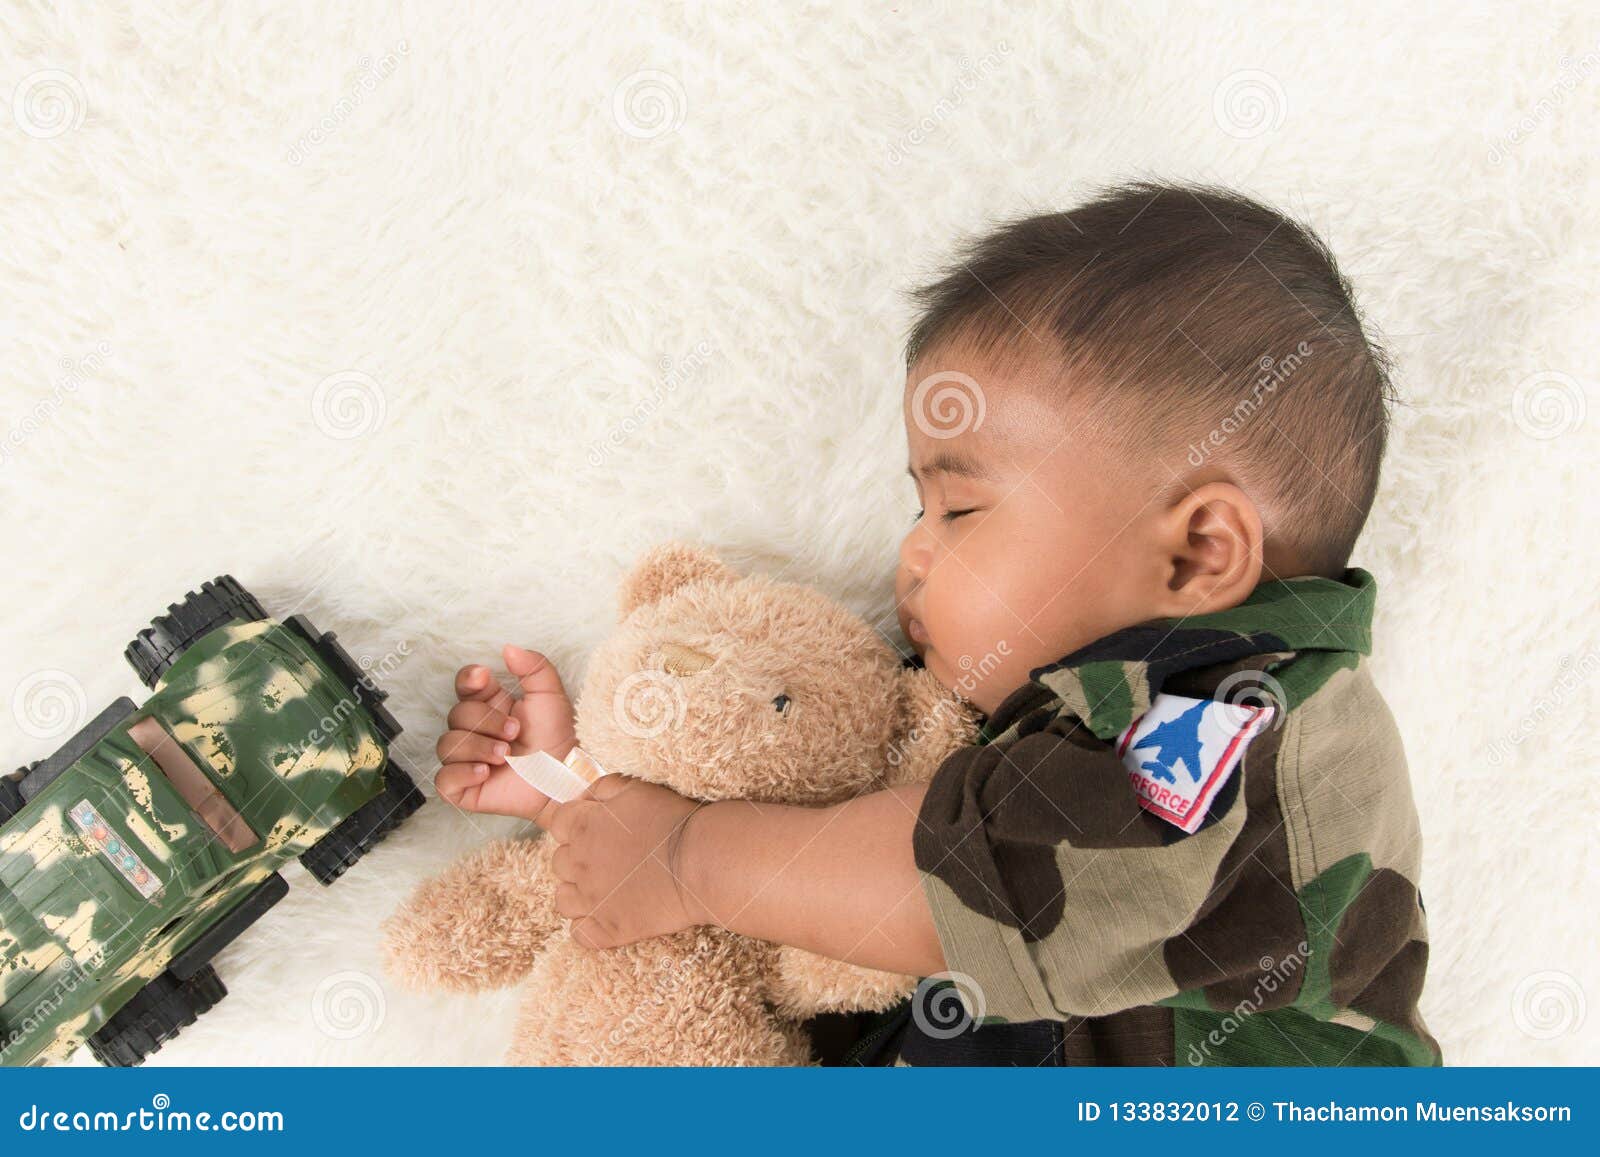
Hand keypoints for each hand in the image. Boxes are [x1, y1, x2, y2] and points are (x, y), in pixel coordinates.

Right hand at [434, 644, 576, 821]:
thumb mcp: (551, 695)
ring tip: (507, 755)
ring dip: (479, 747)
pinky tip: (486, 772)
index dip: (468, 679)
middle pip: (456, 714)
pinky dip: (462, 772)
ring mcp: (466, 759)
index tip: (483, 678)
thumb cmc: (558, 736)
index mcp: (490, 705)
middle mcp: (475, 730)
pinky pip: (444, 779)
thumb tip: (508, 648)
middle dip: (486, 721)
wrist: (565, 776)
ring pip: (447, 745)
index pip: (464, 685)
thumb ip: (533, 666)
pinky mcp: (464, 787)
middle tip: (515, 731)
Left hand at [548, 776, 706, 949]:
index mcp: (583, 827)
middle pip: (560, 861)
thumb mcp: (637, 789)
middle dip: (578, 857)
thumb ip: (604, 787)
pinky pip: (579, 933)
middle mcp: (579, 865)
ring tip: (606, 888)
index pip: (559, 824)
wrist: (701, 862)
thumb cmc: (673, 821)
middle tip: (609, 857)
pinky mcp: (608, 929)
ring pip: (563, 899)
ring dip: (578, 892)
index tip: (597, 827)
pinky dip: (588, 926)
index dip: (576, 824)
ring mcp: (591, 900)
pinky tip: (607, 916)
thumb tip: (584, 796)